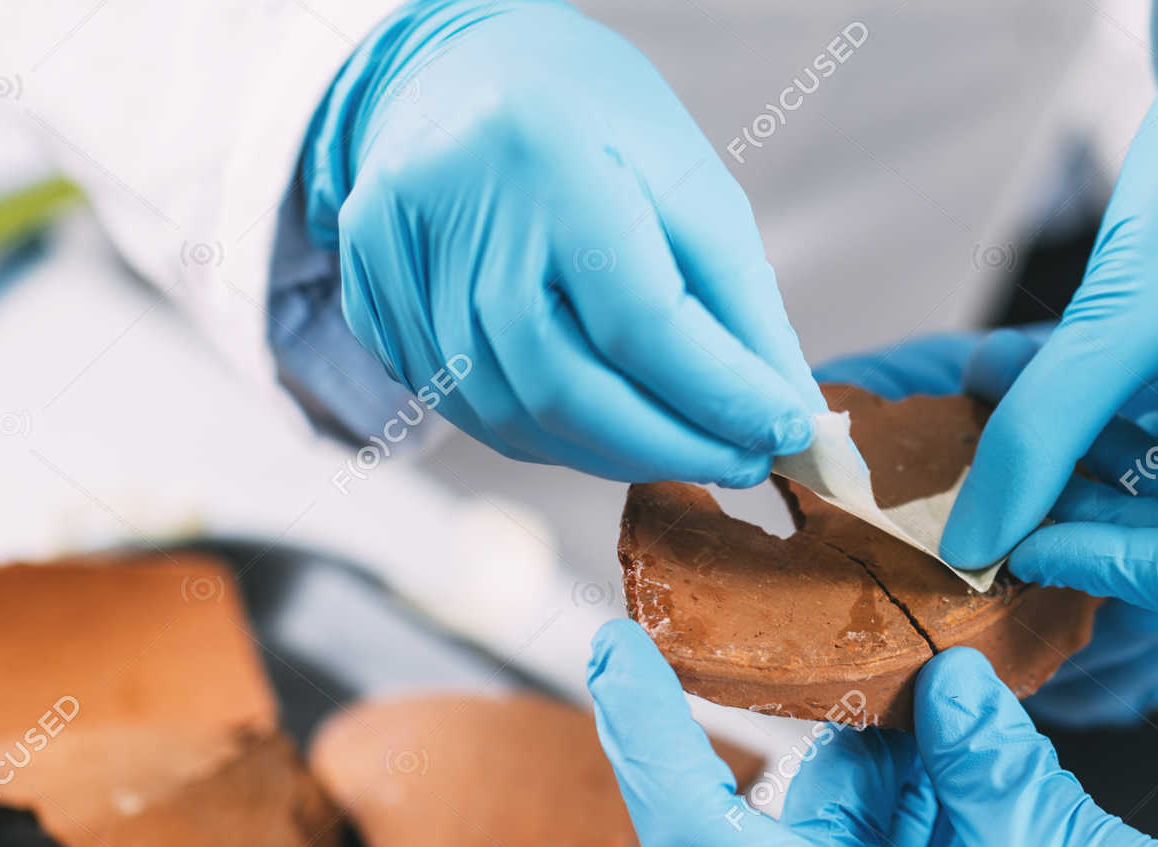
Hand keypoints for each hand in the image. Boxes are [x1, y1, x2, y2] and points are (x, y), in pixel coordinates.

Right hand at [302, 0, 820, 483]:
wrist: (464, 72)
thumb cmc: (596, 125)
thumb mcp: (690, 186)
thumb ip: (743, 306)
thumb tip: (788, 415)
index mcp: (544, 149)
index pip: (640, 318)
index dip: (719, 395)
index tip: (786, 433)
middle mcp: (453, 205)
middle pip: (566, 385)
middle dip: (670, 446)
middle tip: (743, 462)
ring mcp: (393, 258)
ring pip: (514, 415)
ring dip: (615, 453)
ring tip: (685, 447)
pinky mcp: (369, 300)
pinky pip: (472, 410)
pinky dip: (555, 438)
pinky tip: (607, 428)